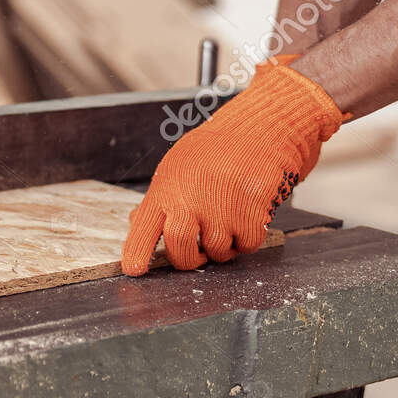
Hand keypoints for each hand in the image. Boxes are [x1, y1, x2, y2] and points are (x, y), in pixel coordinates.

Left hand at [121, 62, 344, 274]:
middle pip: (180, 252)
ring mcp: (221, 208)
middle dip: (188, 259)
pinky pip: (246, 245)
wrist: (262, 126)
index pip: (144, 230)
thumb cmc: (218, 147)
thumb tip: (138, 222)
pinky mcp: (252, 213)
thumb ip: (160, 197)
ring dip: (222, 246)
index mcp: (167, 189)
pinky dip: (248, 238)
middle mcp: (190, 200)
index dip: (137, 254)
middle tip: (196, 251)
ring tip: (227, 220)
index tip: (135, 271)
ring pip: (216, 253)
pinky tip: (247, 216)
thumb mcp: (178, 166)